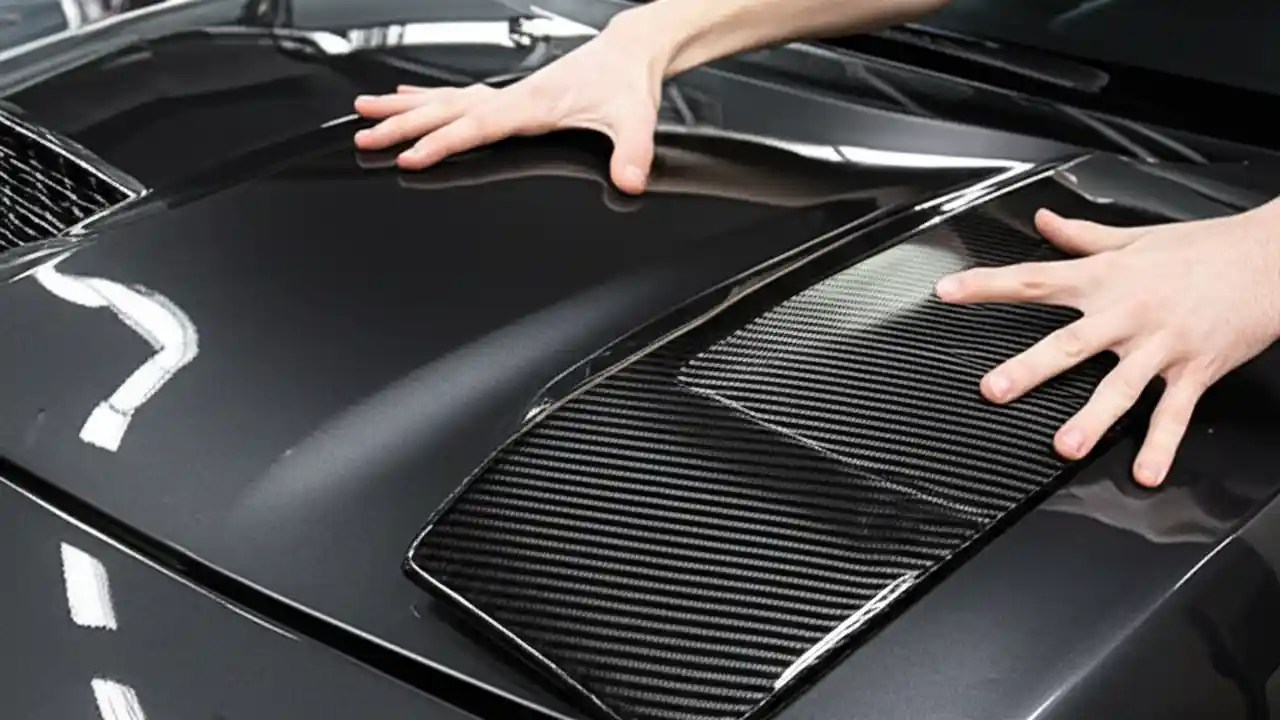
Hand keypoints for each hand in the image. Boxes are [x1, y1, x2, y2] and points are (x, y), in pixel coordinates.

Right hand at [353, 23, 667, 194]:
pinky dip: (427, 98)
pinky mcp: (513, 95)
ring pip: (446, 100)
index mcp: (533, 104)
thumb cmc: (628, 82)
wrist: (631, 51)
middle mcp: (514, 96)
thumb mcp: (637, 120)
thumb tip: (628, 180)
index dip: (442, 142)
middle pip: (446, 111)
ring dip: (404, 108)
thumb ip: (632, 152)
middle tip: (364, 137)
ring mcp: (510, 93)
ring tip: (365, 112)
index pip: (477, 126)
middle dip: (402, 125)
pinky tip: (407, 99)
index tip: (409, 156)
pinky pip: (460, 96)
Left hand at [935, 204, 1279, 486]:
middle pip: (1069, 342)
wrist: (1273, 258)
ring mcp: (1162, 344)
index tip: (948, 292)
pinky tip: (1146, 472)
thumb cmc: (1205, 249)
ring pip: (1120, 386)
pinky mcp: (1196, 369)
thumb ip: (1082, 237)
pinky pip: (1175, 413)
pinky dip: (1161, 445)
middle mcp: (1128, 312)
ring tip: (1065, 447)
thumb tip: (1043, 220)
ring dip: (1092, 418)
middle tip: (993, 390)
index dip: (987, 285)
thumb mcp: (1136, 237)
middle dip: (1029, 368)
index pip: (1035, 279)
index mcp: (1106, 278)